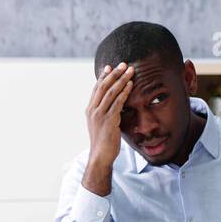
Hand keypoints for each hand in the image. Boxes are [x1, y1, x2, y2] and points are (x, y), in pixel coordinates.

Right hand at [82, 62, 133, 195]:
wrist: (100, 157)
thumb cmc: (104, 142)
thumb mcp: (102, 125)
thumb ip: (106, 113)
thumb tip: (115, 105)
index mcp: (90, 109)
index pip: (96, 89)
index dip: (103, 77)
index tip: (111, 67)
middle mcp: (92, 110)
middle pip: (103, 87)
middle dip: (114, 74)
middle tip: (123, 64)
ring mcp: (99, 115)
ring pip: (110, 92)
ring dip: (121, 80)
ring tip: (130, 70)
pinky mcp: (108, 121)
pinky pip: (117, 103)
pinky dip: (124, 92)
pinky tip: (130, 85)